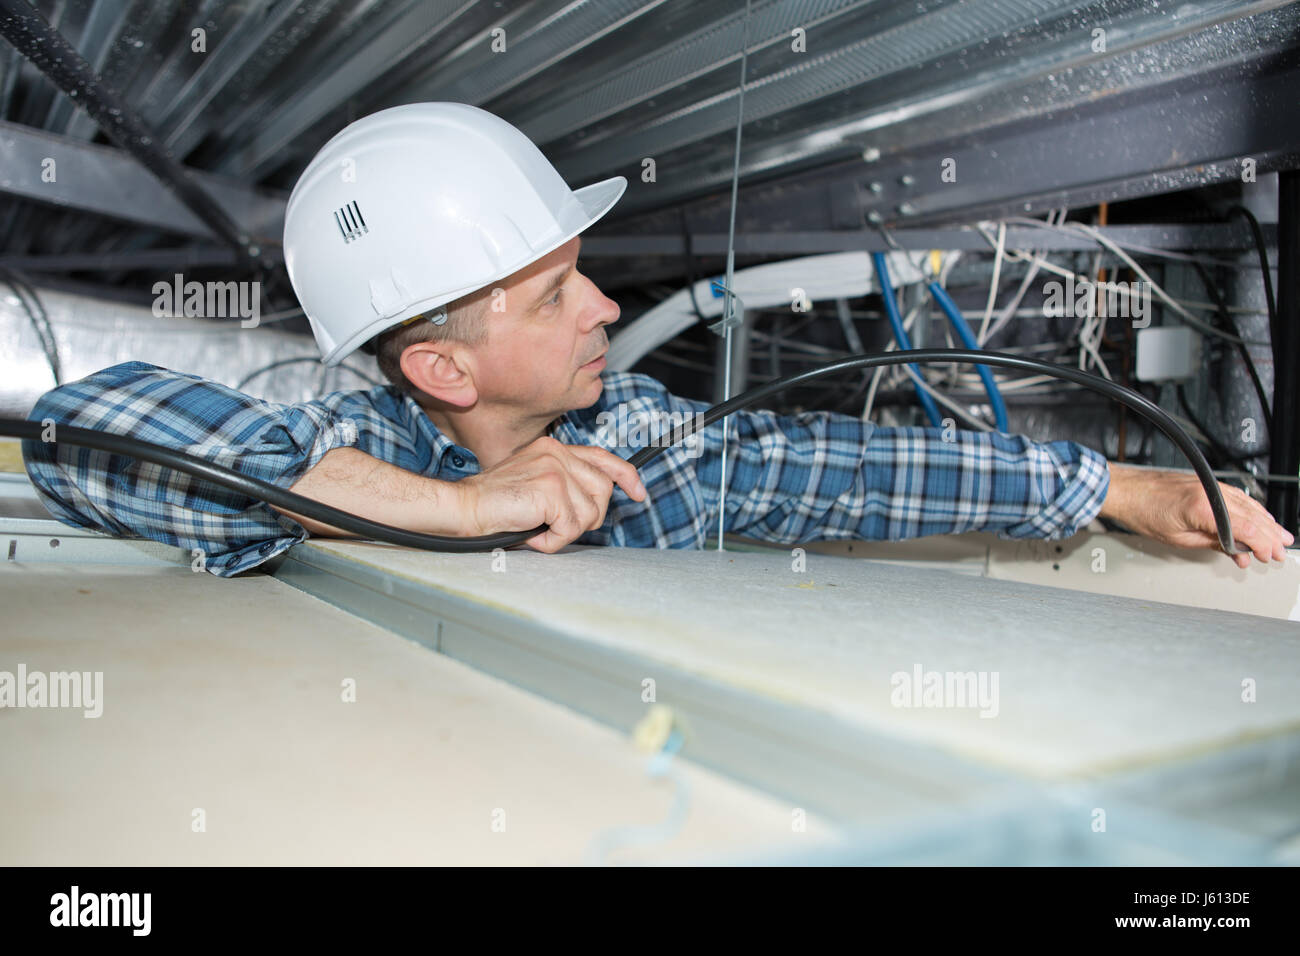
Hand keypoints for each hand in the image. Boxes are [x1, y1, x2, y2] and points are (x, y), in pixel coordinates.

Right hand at [456, 436, 646, 552]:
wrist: (465, 508)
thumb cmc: (495, 504)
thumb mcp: (535, 485)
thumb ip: (564, 483)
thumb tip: (597, 502)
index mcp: (553, 448)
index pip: (602, 457)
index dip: (626, 475)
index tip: (639, 492)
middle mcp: (556, 452)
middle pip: (603, 491)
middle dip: (587, 517)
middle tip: (555, 526)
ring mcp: (555, 469)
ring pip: (590, 513)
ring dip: (566, 531)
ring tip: (538, 528)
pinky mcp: (551, 490)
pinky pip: (571, 529)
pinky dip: (552, 541)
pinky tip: (531, 534)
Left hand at [1099, 462, 1293, 568]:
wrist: (1126, 490)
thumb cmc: (1143, 512)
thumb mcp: (1178, 538)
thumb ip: (1211, 543)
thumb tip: (1236, 550)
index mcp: (1204, 508)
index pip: (1245, 528)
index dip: (1262, 544)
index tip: (1268, 556)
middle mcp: (1211, 492)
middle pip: (1252, 516)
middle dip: (1269, 536)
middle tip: (1279, 552)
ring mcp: (1210, 485)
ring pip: (1249, 505)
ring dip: (1266, 522)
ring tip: (1278, 538)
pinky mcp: (1207, 483)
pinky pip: (1237, 497)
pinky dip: (1251, 510)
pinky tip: (1259, 519)